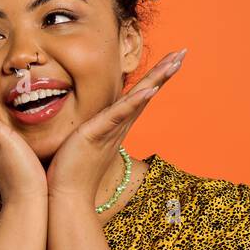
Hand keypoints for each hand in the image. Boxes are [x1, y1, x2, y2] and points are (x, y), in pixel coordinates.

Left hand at [44, 48, 187, 201]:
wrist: (67, 197)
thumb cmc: (70, 173)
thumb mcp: (82, 142)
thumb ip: (89, 129)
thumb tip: (85, 121)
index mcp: (115, 126)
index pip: (139, 97)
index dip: (155, 78)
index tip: (170, 59)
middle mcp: (118, 127)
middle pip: (146, 94)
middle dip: (164, 72)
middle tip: (183, 52)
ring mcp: (111, 131)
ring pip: (139, 100)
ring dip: (157, 80)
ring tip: (174, 62)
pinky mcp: (97, 135)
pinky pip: (119, 115)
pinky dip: (135, 102)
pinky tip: (149, 89)